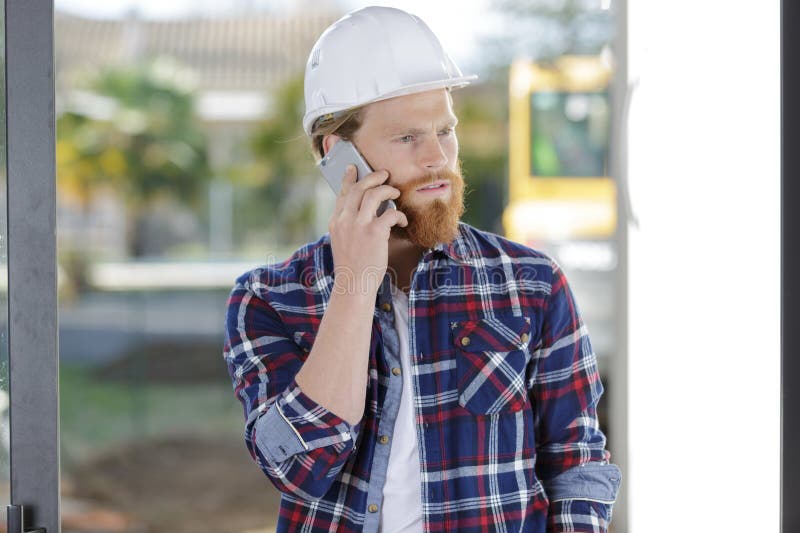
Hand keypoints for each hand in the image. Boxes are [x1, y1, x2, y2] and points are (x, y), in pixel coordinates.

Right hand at [328, 164, 407, 296]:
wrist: (353, 286)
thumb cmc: (352, 267)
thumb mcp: (342, 242)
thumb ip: (348, 225)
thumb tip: (363, 211)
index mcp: (336, 221)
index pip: (342, 193)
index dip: (348, 178)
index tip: (352, 168)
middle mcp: (345, 220)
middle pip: (359, 188)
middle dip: (373, 177)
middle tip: (384, 174)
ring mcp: (359, 225)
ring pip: (374, 194)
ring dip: (388, 190)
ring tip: (395, 193)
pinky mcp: (374, 232)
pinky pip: (390, 213)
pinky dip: (398, 215)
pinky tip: (402, 221)